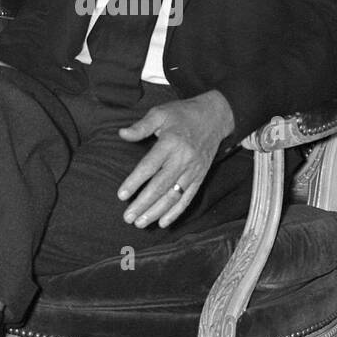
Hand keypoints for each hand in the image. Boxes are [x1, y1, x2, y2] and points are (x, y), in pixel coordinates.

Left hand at [116, 90, 234, 229]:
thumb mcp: (161, 113)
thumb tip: (122, 134)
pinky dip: (176, 212)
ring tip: (140, 223)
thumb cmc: (183, 114)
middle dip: (143, 203)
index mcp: (170, 143)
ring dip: (157, 212)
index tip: (121, 196)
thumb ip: (141, 126)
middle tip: (127, 217)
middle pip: (160, 186)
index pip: (149, 166)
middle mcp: (182, 159)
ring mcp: (193, 170)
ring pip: (174, 195)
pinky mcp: (200, 176)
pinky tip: (163, 222)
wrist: (215, 116)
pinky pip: (188, 198)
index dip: (135, 182)